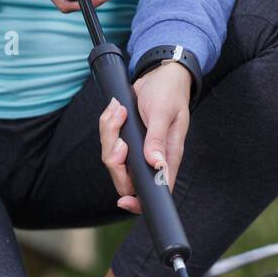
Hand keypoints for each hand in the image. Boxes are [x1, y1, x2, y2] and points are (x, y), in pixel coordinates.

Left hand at [99, 62, 191, 213]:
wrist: (161, 74)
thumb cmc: (169, 93)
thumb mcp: (163, 113)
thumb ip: (157, 139)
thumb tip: (155, 164)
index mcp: (167, 156)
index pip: (154, 188)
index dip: (138, 200)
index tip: (124, 201)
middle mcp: (152, 157)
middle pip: (125, 177)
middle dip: (114, 159)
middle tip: (120, 138)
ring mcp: (138, 148)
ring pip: (113, 157)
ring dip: (110, 133)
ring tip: (119, 111)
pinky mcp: (128, 137)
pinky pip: (108, 140)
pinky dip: (108, 124)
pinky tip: (116, 109)